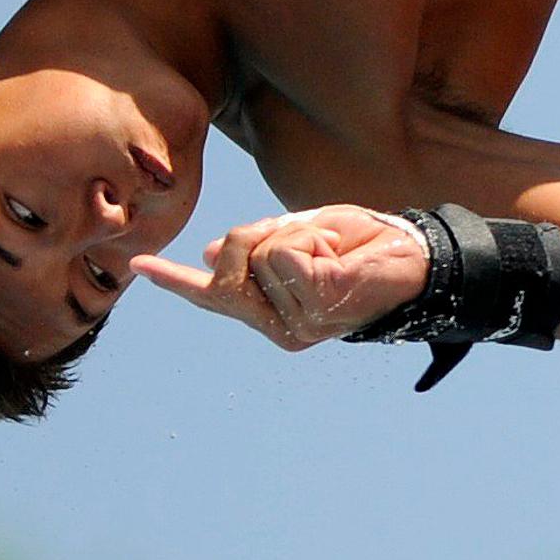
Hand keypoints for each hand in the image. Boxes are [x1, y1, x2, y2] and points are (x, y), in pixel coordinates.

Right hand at [135, 204, 432, 351]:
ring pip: (261, 250)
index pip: (213, 294)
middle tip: (310, 237)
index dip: (173, 278)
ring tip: (336, 250)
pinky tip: (339, 255)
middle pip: (231, 256)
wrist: (422, 261)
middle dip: (258, 231)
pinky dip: (310, 238)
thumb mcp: (304, 238)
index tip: (136, 265)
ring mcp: (297, 322)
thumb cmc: (365, 248)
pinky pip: (285, 251)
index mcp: (274, 315)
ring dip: (298, 233)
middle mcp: (281, 328)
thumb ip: (259, 247)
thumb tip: (208, 252)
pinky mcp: (314, 306)